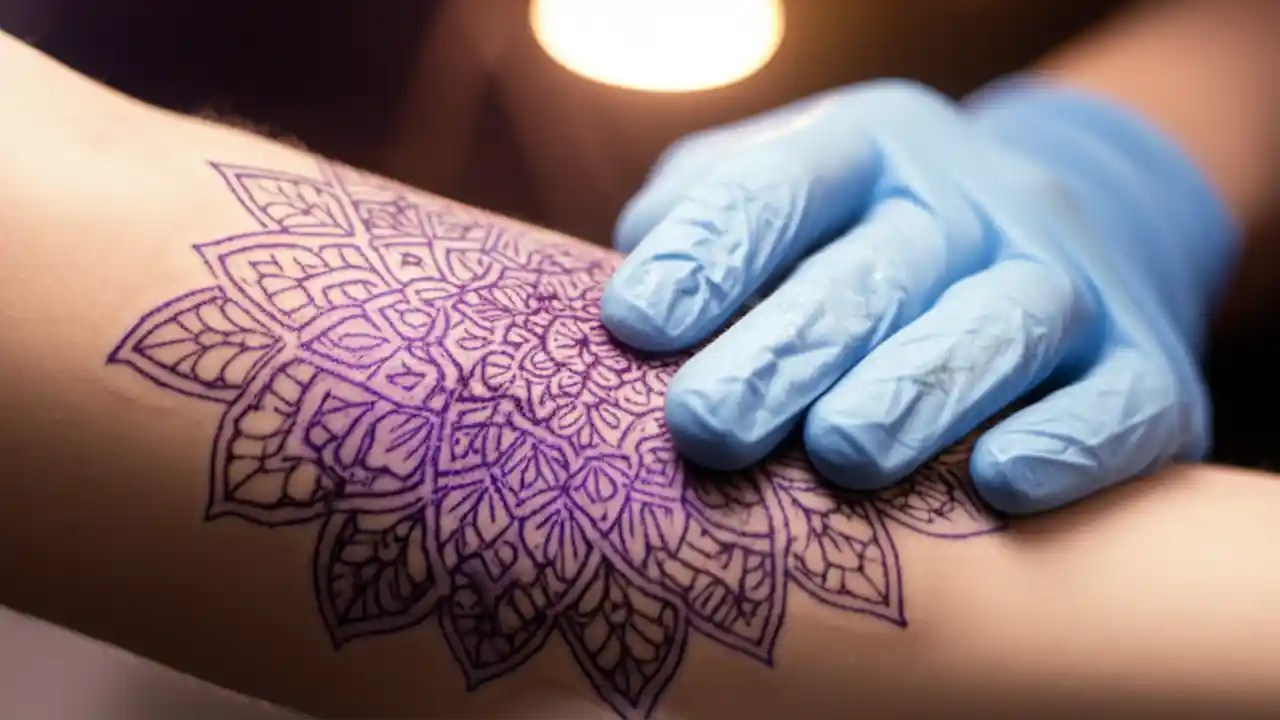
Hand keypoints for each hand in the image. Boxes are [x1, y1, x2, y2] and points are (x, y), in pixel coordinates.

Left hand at [600, 78, 1236, 513]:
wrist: (1063, 242)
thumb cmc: (869, 243)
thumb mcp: (788, 199)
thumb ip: (704, 223)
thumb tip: (628, 298)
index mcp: (871, 150)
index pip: (785, 185)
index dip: (712, 251)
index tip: (635, 324)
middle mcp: (973, 204)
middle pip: (877, 269)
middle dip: (788, 348)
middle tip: (705, 426)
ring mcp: (1068, 280)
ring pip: (1002, 322)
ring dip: (918, 389)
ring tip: (841, 453)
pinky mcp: (1147, 370)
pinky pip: (1120, 401)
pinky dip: (1070, 440)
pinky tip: (1002, 482)